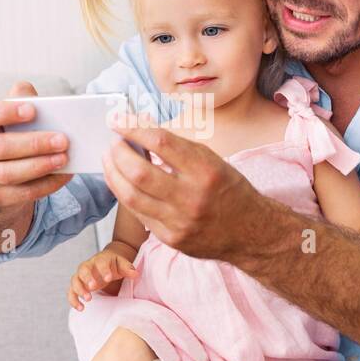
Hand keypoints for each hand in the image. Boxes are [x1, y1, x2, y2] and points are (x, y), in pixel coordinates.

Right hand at [0, 81, 73, 212]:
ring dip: (39, 166)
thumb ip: (24, 100)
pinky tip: (64, 175)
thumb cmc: (12, 139)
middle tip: (62, 140)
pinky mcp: (0, 197)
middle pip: (1, 147)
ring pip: (9, 173)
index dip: (6, 112)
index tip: (32, 110)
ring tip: (63, 158)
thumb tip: (43, 101)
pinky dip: (46, 184)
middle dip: (34, 143)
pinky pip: (23, 193)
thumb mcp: (14, 119)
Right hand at [67, 242, 139, 310]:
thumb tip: (135, 274)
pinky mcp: (78, 285)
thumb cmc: (113, 264)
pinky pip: (71, 292)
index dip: (104, 270)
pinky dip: (73, 299)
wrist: (105, 263)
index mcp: (100, 259)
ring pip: (75, 280)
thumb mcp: (122, 264)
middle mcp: (88, 266)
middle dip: (87, 278)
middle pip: (83, 269)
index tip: (108, 278)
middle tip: (93, 287)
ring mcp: (81, 276)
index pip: (100, 263)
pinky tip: (80, 308)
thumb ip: (127, 268)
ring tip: (88, 299)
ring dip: (79, 290)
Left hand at [102, 111, 263, 260]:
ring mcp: (180, 221)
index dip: (133, 129)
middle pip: (139, 172)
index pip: (160, 142)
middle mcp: (192, 196)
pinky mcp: (172, 238)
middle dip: (118, 153)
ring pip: (131, 196)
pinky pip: (139, 214)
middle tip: (113, 143)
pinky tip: (121, 183)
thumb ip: (176, 147)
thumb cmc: (229, 190)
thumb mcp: (211, 160)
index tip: (118, 121)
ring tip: (109, 160)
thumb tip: (140, 128)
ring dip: (113, 174)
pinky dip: (126, 195)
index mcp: (206, 170)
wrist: (250, 231)